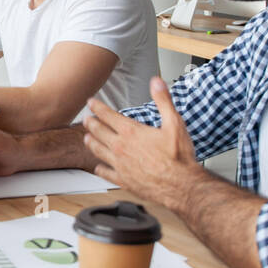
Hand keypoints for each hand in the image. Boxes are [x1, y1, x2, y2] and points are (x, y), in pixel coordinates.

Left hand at [81, 76, 200, 210]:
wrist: (180, 185)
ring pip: (98, 151)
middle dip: (91, 123)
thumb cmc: (179, 157)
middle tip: (86, 119)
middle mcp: (121, 148)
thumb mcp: (174, 123)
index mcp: (131, 132)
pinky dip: (100, 169)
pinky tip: (98, 168)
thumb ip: (163, 100)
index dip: (98, 107)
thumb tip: (156, 82)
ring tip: (87, 139)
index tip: (91, 103)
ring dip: (91, 143)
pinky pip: (106, 173)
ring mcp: (120, 165)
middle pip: (99, 132)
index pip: (108, 115)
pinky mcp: (123, 180)